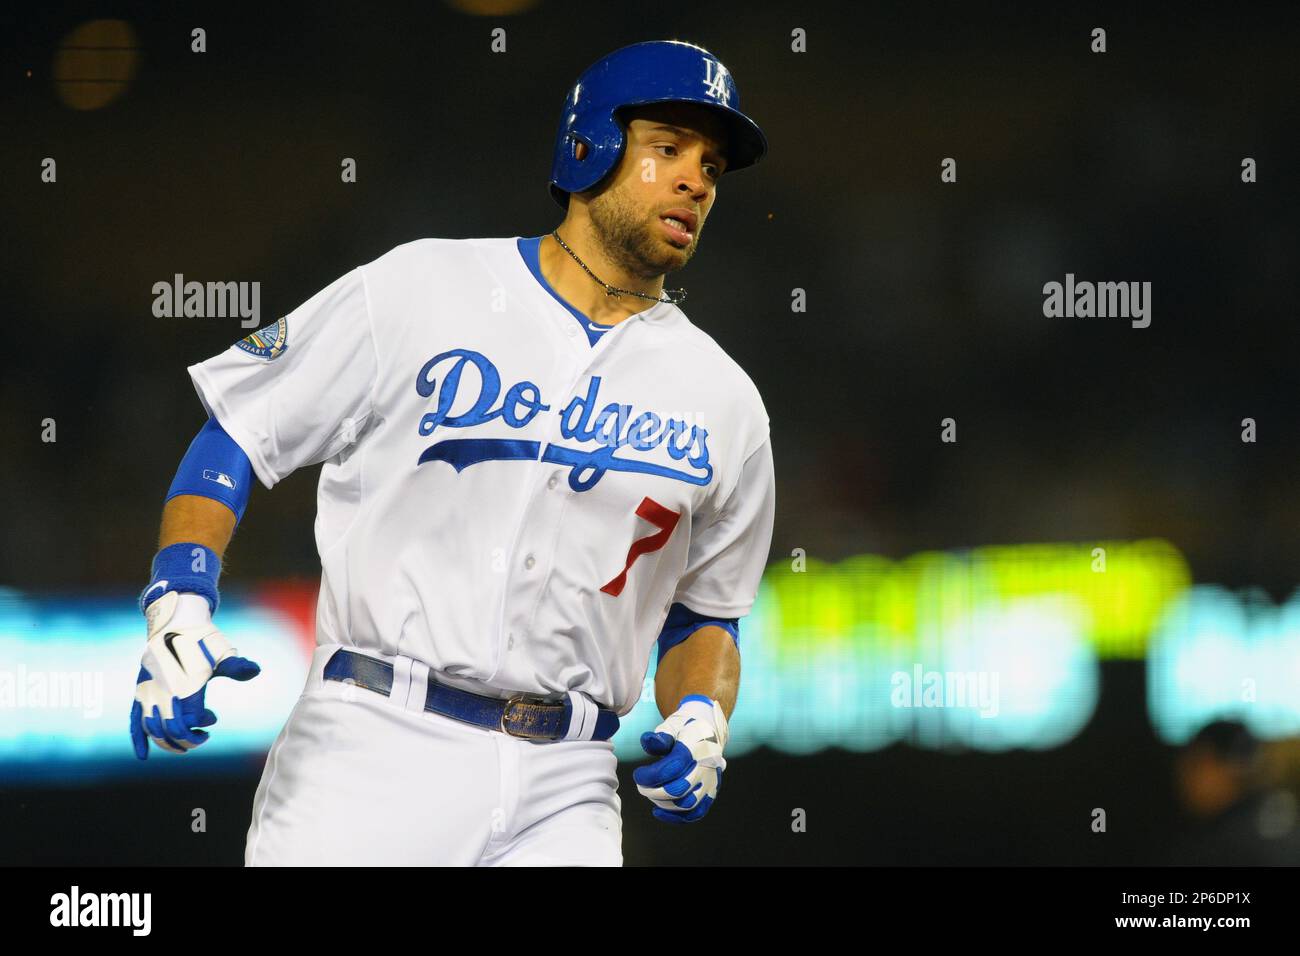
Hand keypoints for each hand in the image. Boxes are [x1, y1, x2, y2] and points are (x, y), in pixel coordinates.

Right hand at [130, 590, 259, 758]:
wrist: (175, 621)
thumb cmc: (203, 639)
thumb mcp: (222, 653)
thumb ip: (236, 667)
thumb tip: (256, 670)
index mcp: (186, 686)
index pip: (190, 721)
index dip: (201, 725)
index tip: (212, 718)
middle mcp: (165, 692)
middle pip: (172, 731)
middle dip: (188, 740)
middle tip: (202, 736)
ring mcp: (149, 693)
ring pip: (154, 730)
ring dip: (169, 743)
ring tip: (183, 743)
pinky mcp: (140, 692)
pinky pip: (134, 721)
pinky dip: (139, 740)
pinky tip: (143, 756)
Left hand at [633, 695, 728, 822]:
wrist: (709, 730)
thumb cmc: (685, 729)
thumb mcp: (672, 726)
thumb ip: (660, 736)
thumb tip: (647, 741)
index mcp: (695, 749)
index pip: (672, 769)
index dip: (651, 776)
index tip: (638, 775)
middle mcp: (706, 767)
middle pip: (678, 789)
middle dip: (653, 791)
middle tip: (641, 786)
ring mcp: (710, 782)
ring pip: (686, 804)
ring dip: (663, 804)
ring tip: (650, 794)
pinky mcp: (711, 792)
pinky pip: (696, 813)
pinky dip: (676, 817)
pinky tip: (659, 810)